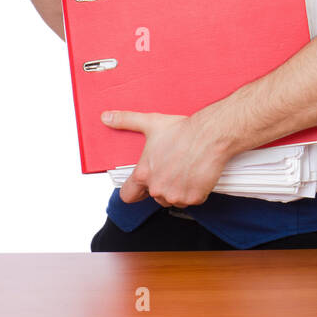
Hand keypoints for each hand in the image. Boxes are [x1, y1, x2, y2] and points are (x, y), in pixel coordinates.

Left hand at [103, 110, 230, 207]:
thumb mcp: (151, 123)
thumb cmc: (182, 131)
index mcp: (144, 174)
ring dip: (178, 190)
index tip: (142, 185)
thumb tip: (106, 117)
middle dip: (162, 185)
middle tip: (173, 168)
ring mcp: (176, 195)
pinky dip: (195, 191)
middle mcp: (157, 188)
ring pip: (174, 199)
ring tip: (185, 170)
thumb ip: (126, 121)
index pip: (128, 195)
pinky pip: (191, 200)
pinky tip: (196, 175)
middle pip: (155, 196)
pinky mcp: (194, 198)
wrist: (210, 135)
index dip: (134, 191)